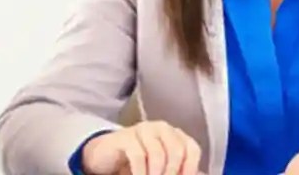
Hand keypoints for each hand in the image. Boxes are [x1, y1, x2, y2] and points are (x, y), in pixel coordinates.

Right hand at [80, 120, 201, 174]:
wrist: (106, 156)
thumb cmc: (137, 162)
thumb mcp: (160, 168)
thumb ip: (177, 171)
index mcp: (175, 135)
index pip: (192, 149)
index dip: (190, 168)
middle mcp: (162, 129)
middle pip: (177, 150)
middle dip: (172, 173)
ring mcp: (143, 130)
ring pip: (158, 153)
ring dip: (156, 174)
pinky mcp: (125, 137)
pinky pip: (138, 155)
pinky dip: (141, 172)